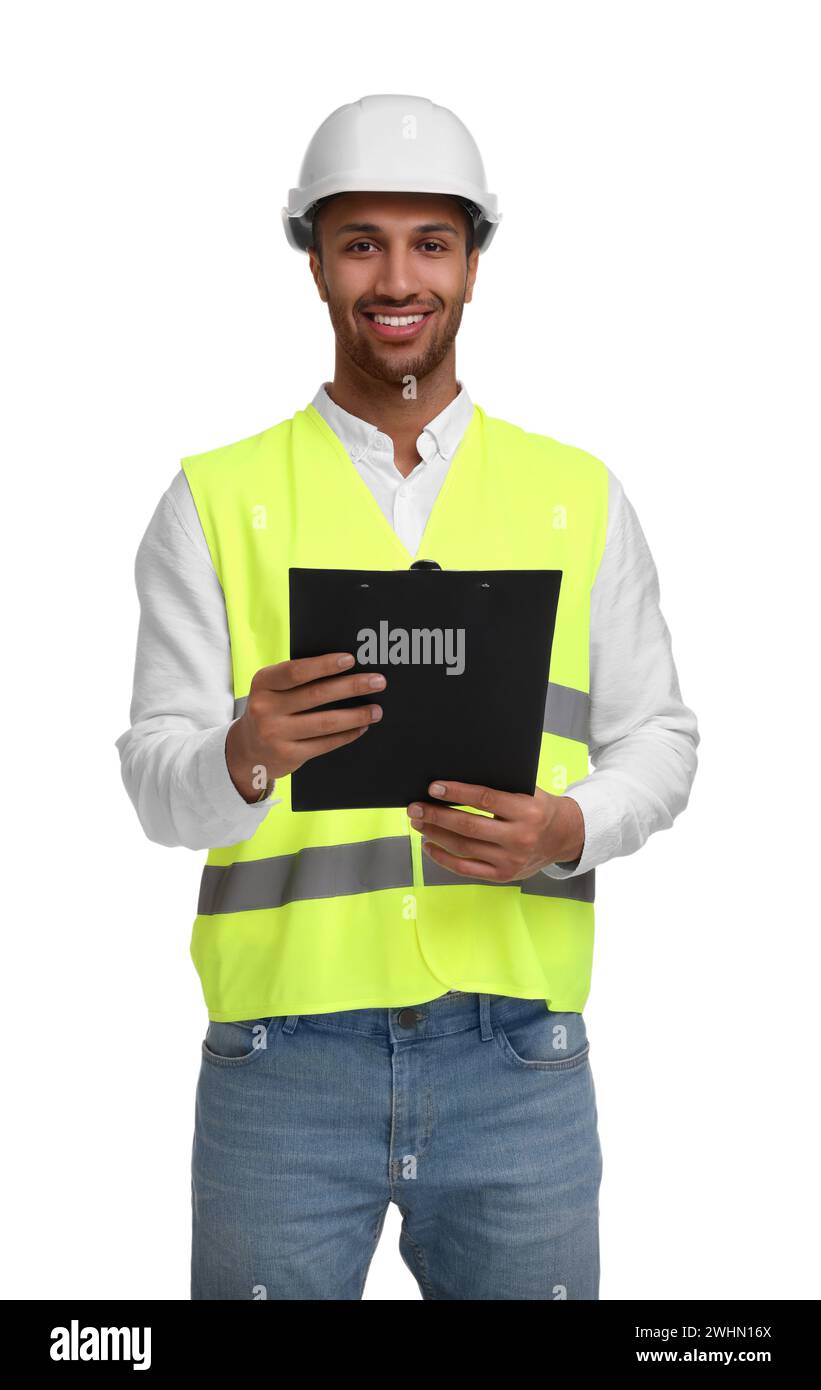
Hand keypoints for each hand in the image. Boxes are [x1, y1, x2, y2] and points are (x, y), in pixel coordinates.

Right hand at [226, 653, 385, 802]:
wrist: (247, 749)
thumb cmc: (271, 709)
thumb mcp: (273, 689)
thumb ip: (298, 678)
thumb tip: (346, 668)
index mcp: (263, 683)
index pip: (296, 671)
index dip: (324, 665)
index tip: (351, 659)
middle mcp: (265, 708)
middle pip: (317, 695)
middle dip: (352, 687)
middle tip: (378, 681)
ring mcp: (275, 734)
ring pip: (325, 722)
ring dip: (356, 715)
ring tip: (376, 710)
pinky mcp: (287, 755)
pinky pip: (325, 743)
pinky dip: (347, 735)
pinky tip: (361, 727)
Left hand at [406, 781, 584, 881]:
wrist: (564, 837)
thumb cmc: (538, 808)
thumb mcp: (527, 791)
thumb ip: (498, 788)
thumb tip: (453, 783)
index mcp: (527, 810)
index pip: (485, 799)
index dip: (456, 792)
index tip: (433, 788)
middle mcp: (520, 837)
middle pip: (469, 826)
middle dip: (437, 816)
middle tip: (414, 807)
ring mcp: (511, 860)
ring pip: (464, 848)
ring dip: (436, 834)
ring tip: (418, 822)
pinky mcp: (504, 876)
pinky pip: (466, 869)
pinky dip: (443, 858)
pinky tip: (429, 845)